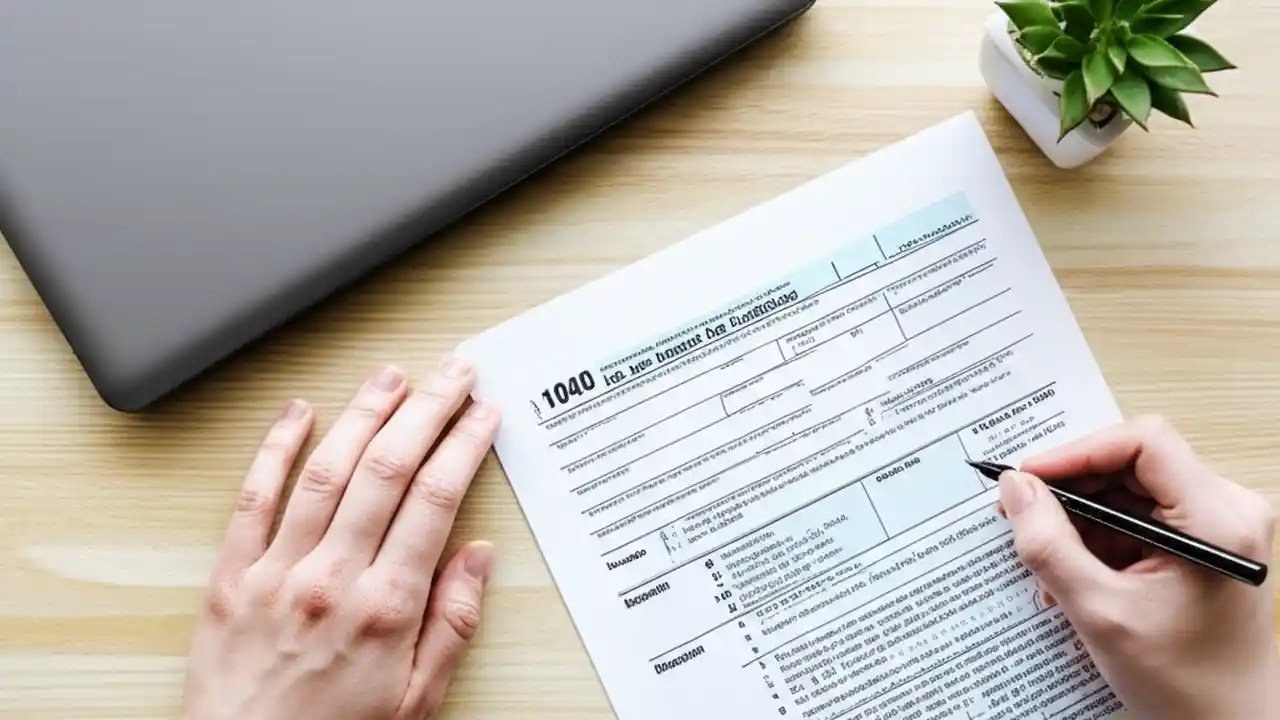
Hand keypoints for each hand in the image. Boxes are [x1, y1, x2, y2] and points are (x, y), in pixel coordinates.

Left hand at [183, 358, 499, 719]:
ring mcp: (278, 570)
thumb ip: (452, 624)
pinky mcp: (232, 575)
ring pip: (326, 469)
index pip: (435, 500)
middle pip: (387, 469)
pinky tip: (298, 412)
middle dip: (427, 409)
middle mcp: (333, 577)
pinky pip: (254, 497)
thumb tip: (478, 556)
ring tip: (391, 375)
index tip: (484, 413)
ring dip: (362, 413)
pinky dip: (275, 447)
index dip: (464, 446)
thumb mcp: (417, 701)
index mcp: (387, 607)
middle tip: (453, 372)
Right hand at [1000, 416, 1279, 719]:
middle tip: (1022, 512)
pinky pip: (1141, 513)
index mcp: (1219, 521)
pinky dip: (1101, 535)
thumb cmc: (1185, 683)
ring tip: (1051, 558)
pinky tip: (1077, 569)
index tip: (1031, 477)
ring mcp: (1220, 524)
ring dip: (1083, 516)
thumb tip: (1016, 489)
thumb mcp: (1101, 612)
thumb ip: (1050, 546)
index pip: (1143, 442)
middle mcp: (1229, 510)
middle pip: (1134, 462)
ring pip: (1132, 487)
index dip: (1079, 452)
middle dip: (1073, 488)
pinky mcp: (1205, 540)